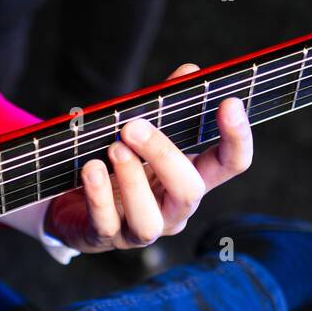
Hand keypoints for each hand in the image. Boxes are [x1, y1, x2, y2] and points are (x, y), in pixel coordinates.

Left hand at [44, 64, 253, 253]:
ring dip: (131, 181)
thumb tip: (189, 72)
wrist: (75, 205)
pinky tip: (91, 169)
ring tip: (114, 148)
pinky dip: (98, 196)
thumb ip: (164, 108)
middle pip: (189, 191)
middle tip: (132, 126)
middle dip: (163, 156)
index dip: (237, 137)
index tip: (228, 103)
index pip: (231, 164)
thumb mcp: (142, 136)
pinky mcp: (104, 238)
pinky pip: (105, 224)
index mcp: (191, 179)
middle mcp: (173, 210)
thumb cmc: (118, 167)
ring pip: (149, 221)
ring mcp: (140, 230)